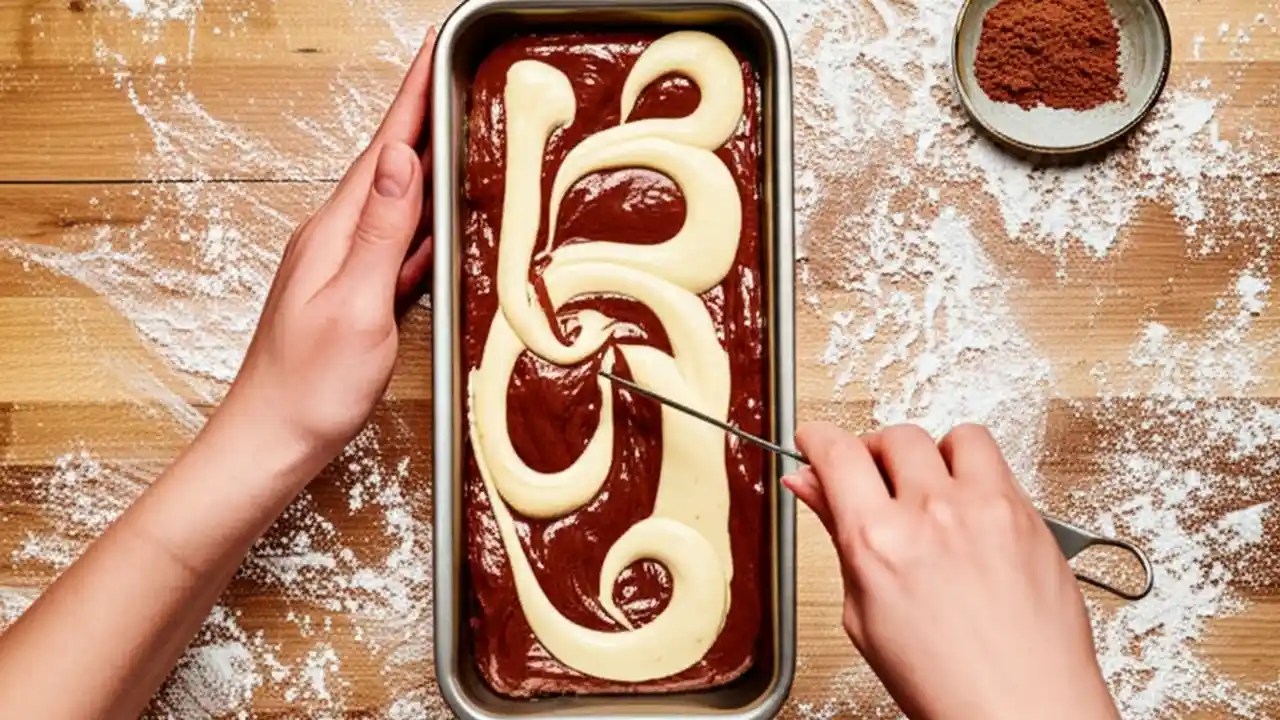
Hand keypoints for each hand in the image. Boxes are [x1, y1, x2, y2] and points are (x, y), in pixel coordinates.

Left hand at [217, 32, 436, 470]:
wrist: (272, 440)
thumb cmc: (310, 387)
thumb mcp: (355, 303)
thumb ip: (379, 230)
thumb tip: (400, 160)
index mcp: (334, 233)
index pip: (381, 151)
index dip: (411, 100)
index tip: (433, 54)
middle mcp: (334, 240)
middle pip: (388, 167)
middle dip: (423, 120)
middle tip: (456, 82)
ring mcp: (341, 267)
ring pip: (393, 204)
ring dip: (425, 169)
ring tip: (457, 139)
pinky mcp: (352, 296)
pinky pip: (395, 245)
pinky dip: (421, 224)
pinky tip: (438, 226)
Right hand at [784, 423, 1117, 719]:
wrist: (1024, 712)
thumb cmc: (949, 684)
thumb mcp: (865, 615)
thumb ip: (840, 536)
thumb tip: (812, 490)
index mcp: (880, 542)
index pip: (838, 453)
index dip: (818, 438)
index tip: (816, 440)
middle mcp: (934, 514)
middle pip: (894, 437)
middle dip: (876, 453)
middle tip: (875, 480)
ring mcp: (989, 509)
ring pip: (954, 436)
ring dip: (934, 455)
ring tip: (931, 489)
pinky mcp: (1030, 515)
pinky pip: (998, 465)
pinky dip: (977, 477)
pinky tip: (969, 513)